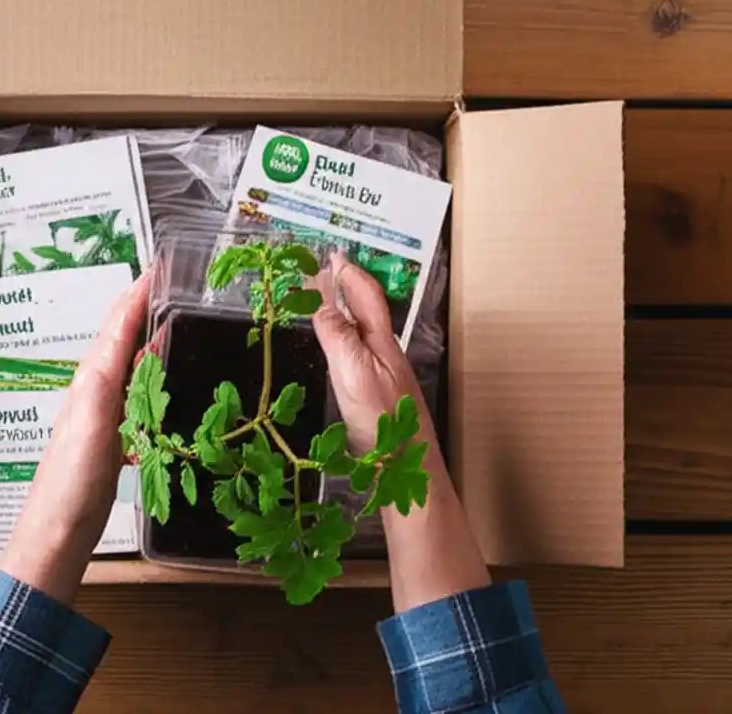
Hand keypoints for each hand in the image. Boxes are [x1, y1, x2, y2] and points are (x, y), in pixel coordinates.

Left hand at [0, 272, 149, 603]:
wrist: (57, 534)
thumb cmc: (72, 485)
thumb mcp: (93, 426)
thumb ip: (108, 382)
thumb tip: (130, 337)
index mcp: (92, 380)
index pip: (118, 323)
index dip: (140, 291)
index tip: (162, 262)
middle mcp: (95, 390)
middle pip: (123, 336)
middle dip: (146, 305)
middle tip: (177, 280)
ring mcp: (104, 413)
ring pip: (131, 362)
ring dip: (150, 336)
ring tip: (176, 316)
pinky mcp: (114, 436)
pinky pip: (138, 393)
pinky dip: (153, 376)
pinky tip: (166, 380)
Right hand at [311, 252, 441, 470]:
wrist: (410, 473)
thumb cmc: (386, 424)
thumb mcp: (354, 373)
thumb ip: (337, 336)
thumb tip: (320, 301)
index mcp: (381, 343)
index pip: (365, 297)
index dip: (348, 274)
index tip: (332, 257)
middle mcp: (385, 355)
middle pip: (367, 312)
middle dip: (347, 288)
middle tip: (326, 272)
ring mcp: (384, 377)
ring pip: (364, 334)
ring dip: (345, 313)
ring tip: (326, 302)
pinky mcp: (380, 399)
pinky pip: (359, 356)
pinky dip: (344, 341)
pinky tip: (338, 353)